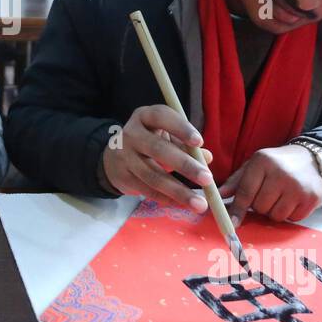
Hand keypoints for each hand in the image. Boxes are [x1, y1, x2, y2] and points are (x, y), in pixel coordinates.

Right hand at [100, 105, 214, 212]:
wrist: (114, 158)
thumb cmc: (149, 142)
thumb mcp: (165, 136)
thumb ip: (186, 144)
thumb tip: (207, 157)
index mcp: (144, 116)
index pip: (161, 116)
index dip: (180, 128)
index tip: (199, 142)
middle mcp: (131, 134)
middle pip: (158, 149)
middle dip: (185, 165)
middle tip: (207, 179)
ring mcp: (124, 156)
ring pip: (153, 175)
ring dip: (179, 191)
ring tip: (200, 204)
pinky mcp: (122, 177)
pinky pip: (147, 190)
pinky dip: (166, 199)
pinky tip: (181, 204)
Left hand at [218, 144, 321, 222]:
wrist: (313, 159)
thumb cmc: (278, 163)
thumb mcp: (255, 165)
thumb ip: (236, 181)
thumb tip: (218, 195)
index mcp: (263, 162)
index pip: (245, 191)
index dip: (237, 209)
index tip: (232, 223)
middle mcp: (281, 173)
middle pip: (260, 207)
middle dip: (260, 206)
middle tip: (268, 195)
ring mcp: (298, 187)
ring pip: (275, 216)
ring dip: (275, 211)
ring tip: (280, 197)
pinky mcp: (312, 198)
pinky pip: (292, 218)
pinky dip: (290, 214)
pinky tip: (293, 200)